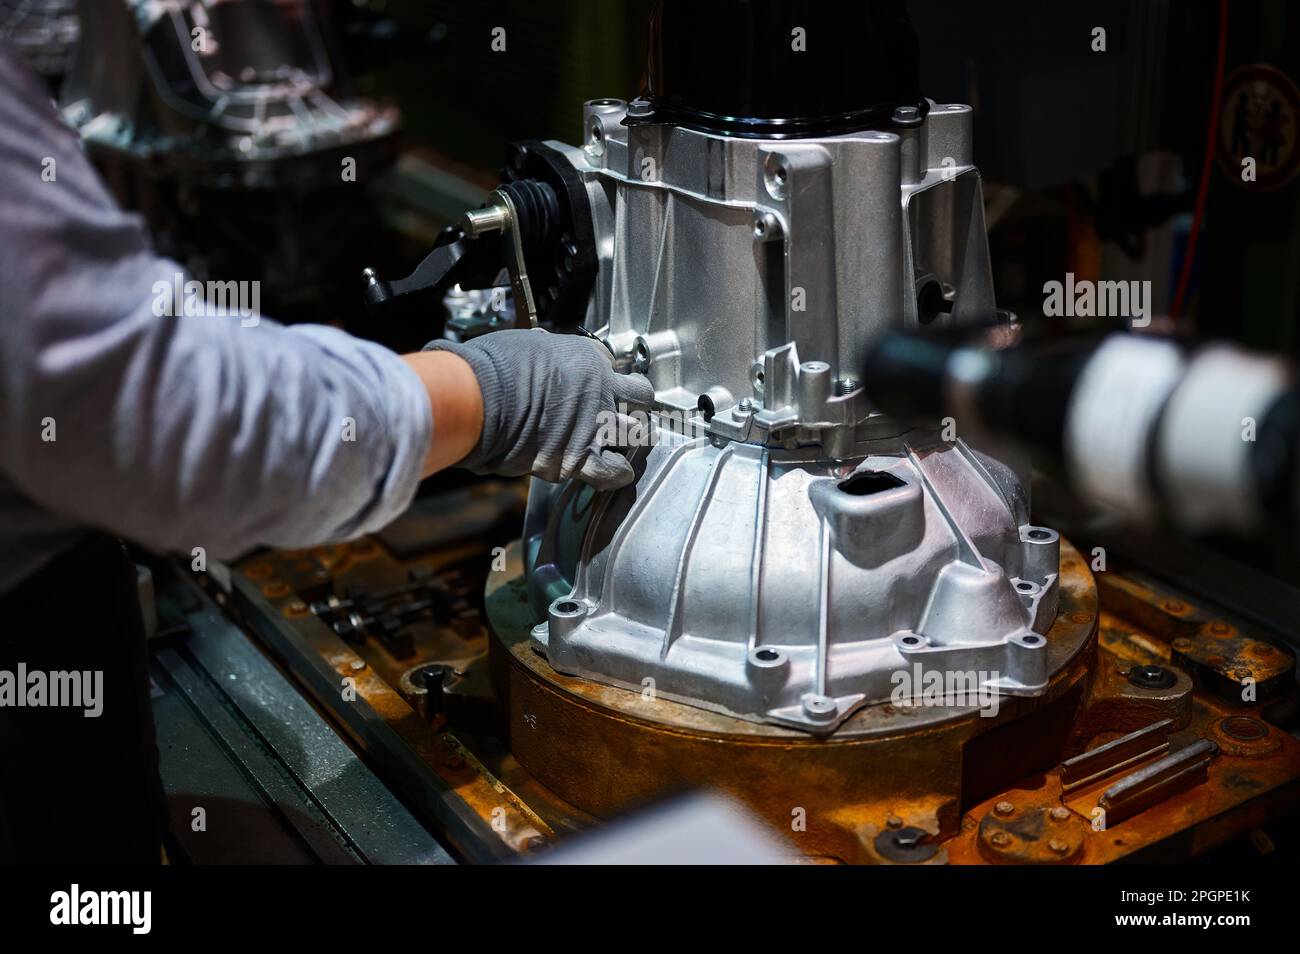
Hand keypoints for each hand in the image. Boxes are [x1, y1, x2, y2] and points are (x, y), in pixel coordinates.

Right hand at [424, 330, 654, 489]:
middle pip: (640, 397)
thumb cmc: (494, 367)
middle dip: (636, 406)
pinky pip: (612, 470)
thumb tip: (539, 351)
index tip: (600, 381)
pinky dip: (616, 474)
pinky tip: (618, 472)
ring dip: (630, 439)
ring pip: (636, 434)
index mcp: (587, 357)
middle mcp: (599, 389)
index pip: (615, 364)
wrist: (481, 400)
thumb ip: (544, 353)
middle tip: (628, 412)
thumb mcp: (527, 344)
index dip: (608, 375)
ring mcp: (594, 424)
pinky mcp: (580, 457)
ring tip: (624, 442)